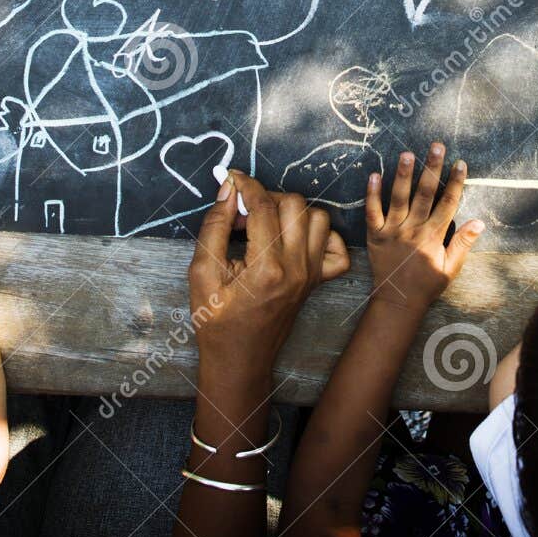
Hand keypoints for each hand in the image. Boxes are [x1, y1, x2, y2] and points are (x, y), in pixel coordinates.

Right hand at [188, 172, 349, 389]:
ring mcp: (311, 275)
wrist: (239, 359)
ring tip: (265, 225)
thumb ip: (215, 226)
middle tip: (242, 214)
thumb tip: (228, 190)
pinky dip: (321, 236)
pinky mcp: (317, 281)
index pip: (263, 206)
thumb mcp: (201, 273)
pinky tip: (295, 240)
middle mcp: (297, 268)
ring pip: (318, 218)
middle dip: (265, 198)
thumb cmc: (216, 321)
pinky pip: (335, 248)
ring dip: (292, 212)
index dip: (245, 184)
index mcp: (266, 268)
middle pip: (294, 205)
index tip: (231, 177)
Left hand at [366, 144, 482, 314]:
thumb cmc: (426, 285)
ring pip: (398, 198)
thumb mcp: (451, 268)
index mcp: (433, 236)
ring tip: (407, 153)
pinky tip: (374, 174)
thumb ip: (463, 244)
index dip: (455, 182)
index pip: (447, 203)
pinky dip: (372, 193)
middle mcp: (413, 229)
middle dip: (432, 169)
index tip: (460, 163)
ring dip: (403, 175)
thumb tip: (480, 222)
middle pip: (425, 194)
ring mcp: (392, 231)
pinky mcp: (374, 235)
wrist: (397, 301)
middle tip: (436, 146)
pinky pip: (372, 211)